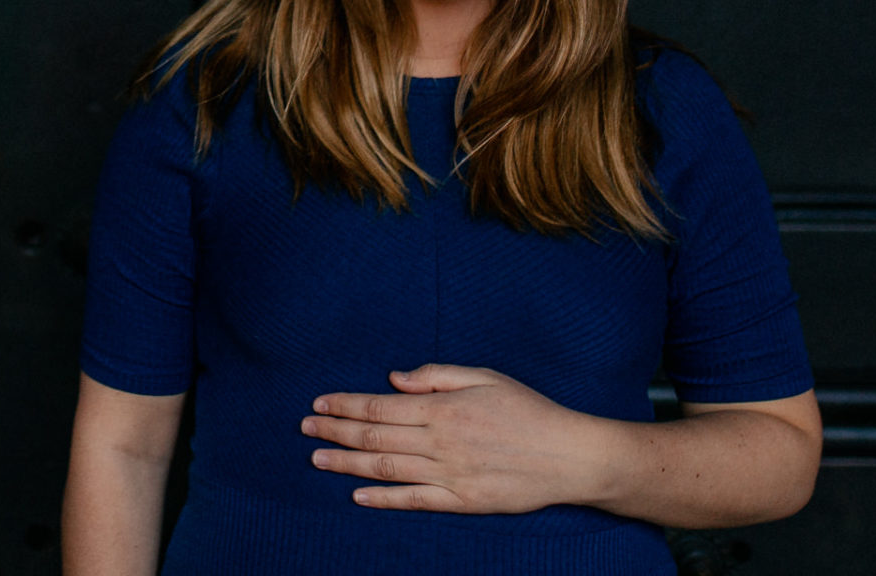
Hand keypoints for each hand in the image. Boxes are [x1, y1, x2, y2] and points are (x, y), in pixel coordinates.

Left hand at [301, 364, 609, 513]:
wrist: (570, 456)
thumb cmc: (528, 410)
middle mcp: (440, 441)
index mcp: (443, 408)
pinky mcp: (462, 500)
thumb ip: (435, 375)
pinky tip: (357, 496)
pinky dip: (383, 498)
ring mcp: (449, 473)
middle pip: (375, 436)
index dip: (345, 405)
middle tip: (305, 428)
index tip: (318, 403)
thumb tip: (393, 377)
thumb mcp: (484, 376)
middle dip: (335, 431)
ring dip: (347, 464)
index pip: (379, 405)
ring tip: (317, 459)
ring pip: (386, 467)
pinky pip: (414, 500)